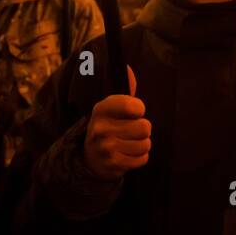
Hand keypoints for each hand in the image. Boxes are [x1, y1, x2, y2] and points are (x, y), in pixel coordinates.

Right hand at [83, 66, 150, 180]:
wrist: (90, 158)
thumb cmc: (108, 127)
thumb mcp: (112, 108)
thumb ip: (126, 89)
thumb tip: (130, 69)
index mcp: (101, 109)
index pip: (133, 106)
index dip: (139, 109)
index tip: (134, 112)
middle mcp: (100, 128)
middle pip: (144, 127)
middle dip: (143, 129)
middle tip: (131, 131)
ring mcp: (106, 148)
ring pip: (145, 144)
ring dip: (142, 144)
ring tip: (129, 143)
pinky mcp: (113, 165)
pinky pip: (143, 159)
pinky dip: (139, 157)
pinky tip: (128, 154)